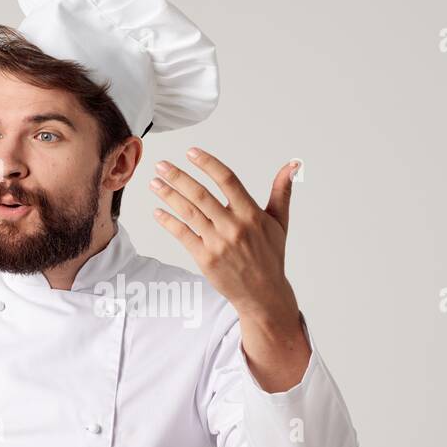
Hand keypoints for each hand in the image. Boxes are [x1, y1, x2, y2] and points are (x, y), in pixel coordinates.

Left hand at [149, 147, 309, 391]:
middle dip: (178, 177)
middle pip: (201, 194)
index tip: (191, 152)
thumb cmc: (271, 257)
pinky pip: (183, 236)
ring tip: (154, 183)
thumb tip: (292, 165)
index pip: (227, 180)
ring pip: (189, 213)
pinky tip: (157, 212)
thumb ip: (281, 192)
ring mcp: (218, 243)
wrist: (263, 295)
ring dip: (168, 195)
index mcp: (251, 214)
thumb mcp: (279, 223)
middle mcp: (234, 227)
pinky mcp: (206, 259)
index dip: (208, 164)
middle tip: (161, 164)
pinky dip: (169, 222)